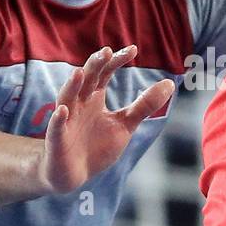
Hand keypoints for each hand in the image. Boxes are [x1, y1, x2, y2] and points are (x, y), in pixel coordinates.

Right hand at [40, 46, 174, 194]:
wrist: (74, 175)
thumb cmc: (97, 147)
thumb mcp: (125, 124)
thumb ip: (144, 105)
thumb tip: (170, 83)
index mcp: (94, 97)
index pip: (105, 72)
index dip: (117, 61)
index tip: (133, 50)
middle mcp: (78, 103)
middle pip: (86, 79)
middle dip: (95, 66)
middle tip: (107, 52)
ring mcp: (66, 120)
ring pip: (66, 98)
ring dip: (72, 86)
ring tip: (79, 73)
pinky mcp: (57, 140)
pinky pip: (56, 128)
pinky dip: (57, 120)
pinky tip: (61, 111)